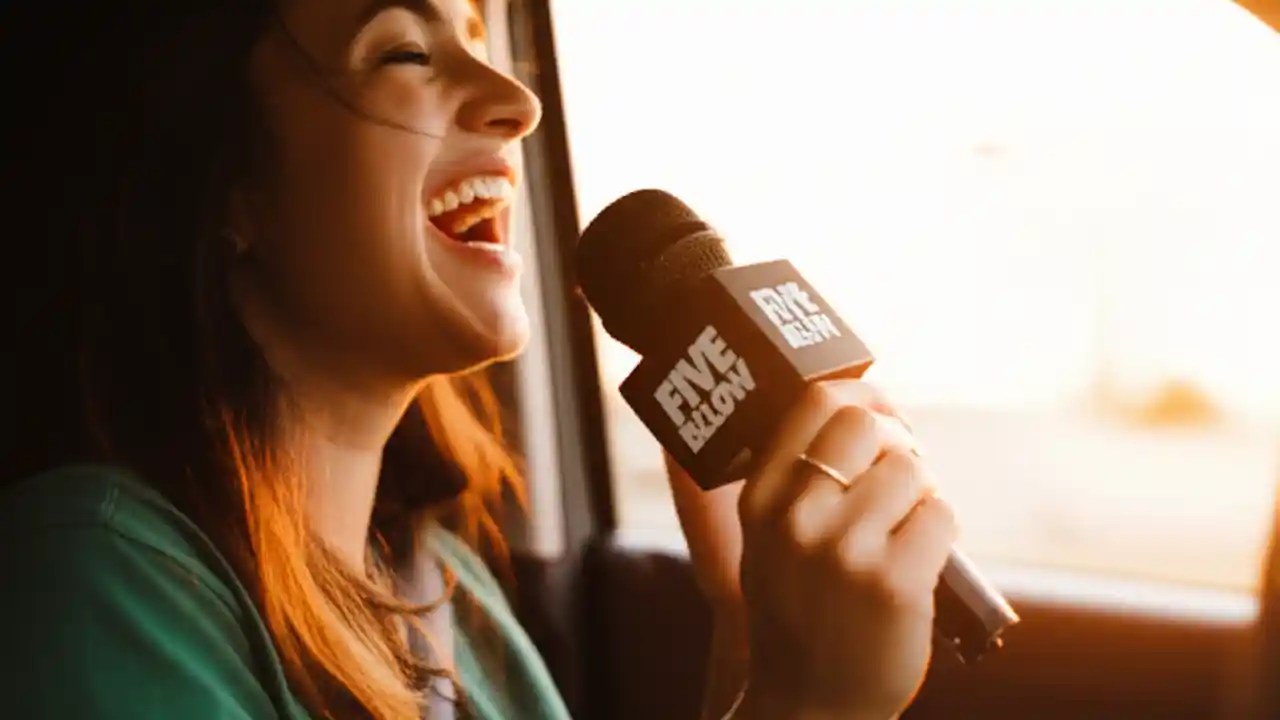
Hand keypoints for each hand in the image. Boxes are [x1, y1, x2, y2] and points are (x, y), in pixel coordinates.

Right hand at [734, 380, 955, 719]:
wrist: (809, 703)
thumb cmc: (798, 613)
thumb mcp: (768, 542)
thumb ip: (794, 480)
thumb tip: (860, 408)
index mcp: (761, 501)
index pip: (814, 403)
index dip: (861, 393)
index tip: (881, 410)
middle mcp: (796, 519)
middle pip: (866, 424)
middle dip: (896, 441)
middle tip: (902, 471)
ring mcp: (844, 552)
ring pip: (912, 470)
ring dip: (922, 494)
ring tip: (905, 529)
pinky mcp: (894, 584)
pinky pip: (942, 516)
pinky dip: (940, 532)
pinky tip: (918, 560)